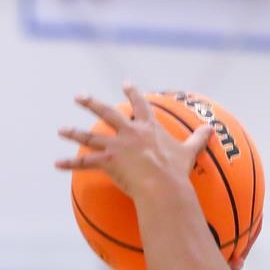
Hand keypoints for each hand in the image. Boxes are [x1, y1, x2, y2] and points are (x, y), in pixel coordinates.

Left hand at [57, 83, 214, 202]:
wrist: (163, 185)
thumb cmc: (176, 171)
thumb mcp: (189, 152)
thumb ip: (198, 139)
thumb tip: (212, 129)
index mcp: (147, 128)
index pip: (140, 105)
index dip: (133, 93)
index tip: (126, 84)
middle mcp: (129, 132)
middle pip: (106, 113)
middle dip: (91, 103)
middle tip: (79, 96)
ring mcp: (116, 146)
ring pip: (90, 137)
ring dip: (74, 133)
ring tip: (62, 130)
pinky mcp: (107, 162)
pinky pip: (84, 163)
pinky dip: (70, 164)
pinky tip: (57, 164)